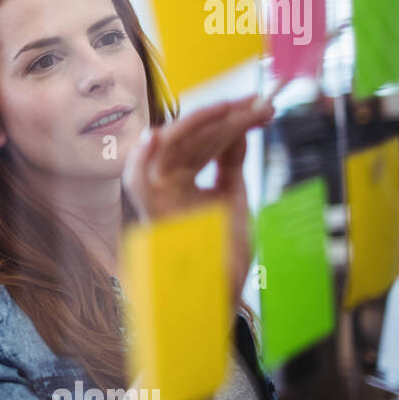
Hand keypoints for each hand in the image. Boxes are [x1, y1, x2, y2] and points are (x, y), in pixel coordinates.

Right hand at [122, 96, 272, 302]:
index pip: (203, 142)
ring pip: (167, 147)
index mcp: (184, 183)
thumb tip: (239, 129)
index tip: (261, 107)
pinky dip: (142, 157)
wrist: (224, 295)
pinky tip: (156, 135)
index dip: (230, 121)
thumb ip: (231, 163)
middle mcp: (167, 186)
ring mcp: (157, 198)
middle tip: (258, 104)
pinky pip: (137, 180)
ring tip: (229, 109)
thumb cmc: (225, 254)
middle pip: (190, 139)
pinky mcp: (150, 213)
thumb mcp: (233, 198)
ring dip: (197, 125)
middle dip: (225, 118)